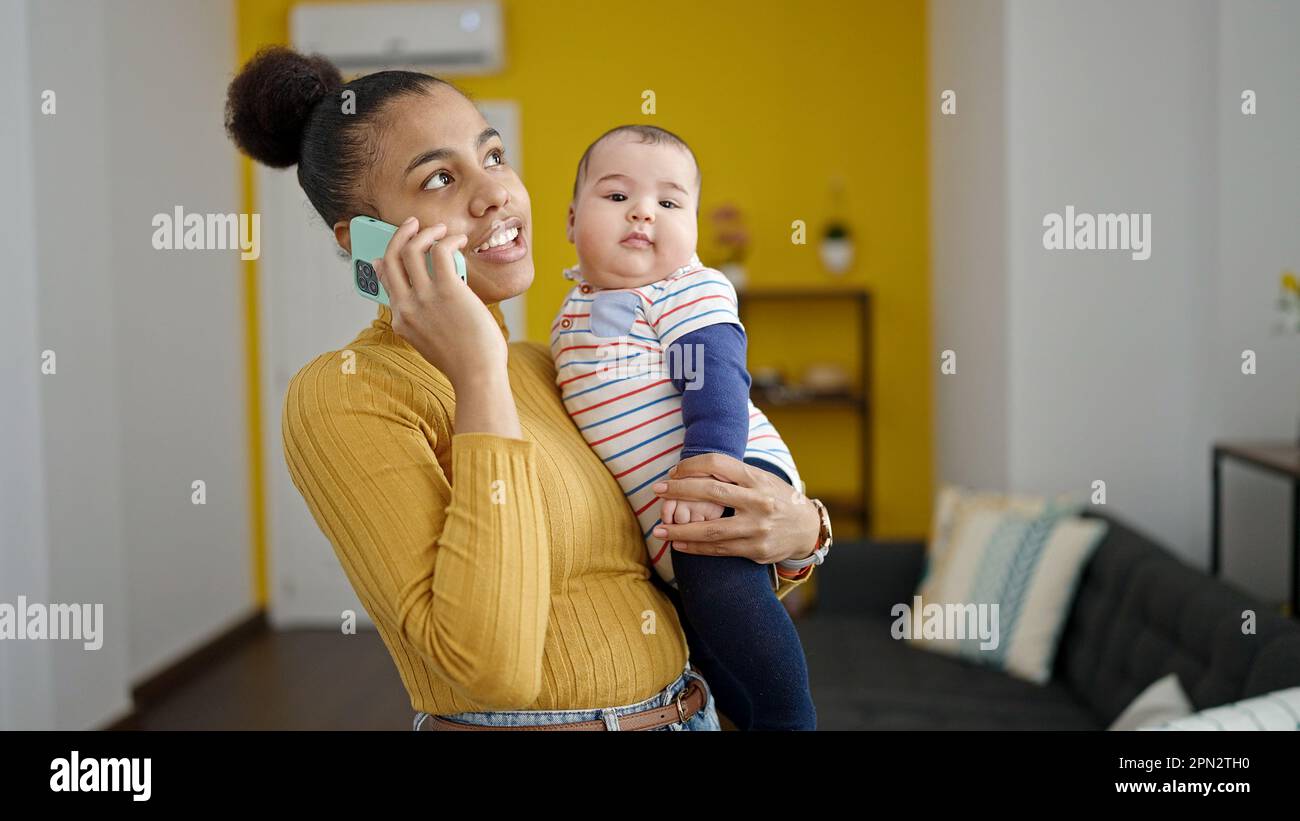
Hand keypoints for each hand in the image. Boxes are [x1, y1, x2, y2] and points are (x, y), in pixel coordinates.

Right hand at [374, 217, 505, 387]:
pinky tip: (460, 241)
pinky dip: (448, 240)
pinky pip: (440, 251)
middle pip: (390, 258)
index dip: (388, 256)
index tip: (397, 245)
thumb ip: (423, 320)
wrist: (477, 375)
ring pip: (411, 249)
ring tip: (440, 229)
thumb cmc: (464, 361)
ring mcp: (423, 298)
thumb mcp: (431, 342)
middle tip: (414, 224)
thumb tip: (425, 297)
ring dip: (425, 232)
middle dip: (400, 235)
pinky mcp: (446, 290)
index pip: (385, 279)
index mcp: (401, 320)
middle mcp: (406, 307)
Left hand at [650, 453, 819, 564]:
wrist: (806, 529)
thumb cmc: (777, 499)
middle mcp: (758, 502)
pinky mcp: (755, 550)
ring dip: (680, 530)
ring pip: (710, 529)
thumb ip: (734, 475)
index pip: (717, 463)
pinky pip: (719, 550)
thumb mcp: (762, 479)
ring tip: (659, 530)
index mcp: (757, 478)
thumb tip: (693, 469)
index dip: (691, 466)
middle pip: (710, 493)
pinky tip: (679, 544)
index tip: (674, 473)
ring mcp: (757, 528)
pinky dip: (695, 547)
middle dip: (679, 492)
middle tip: (656, 492)